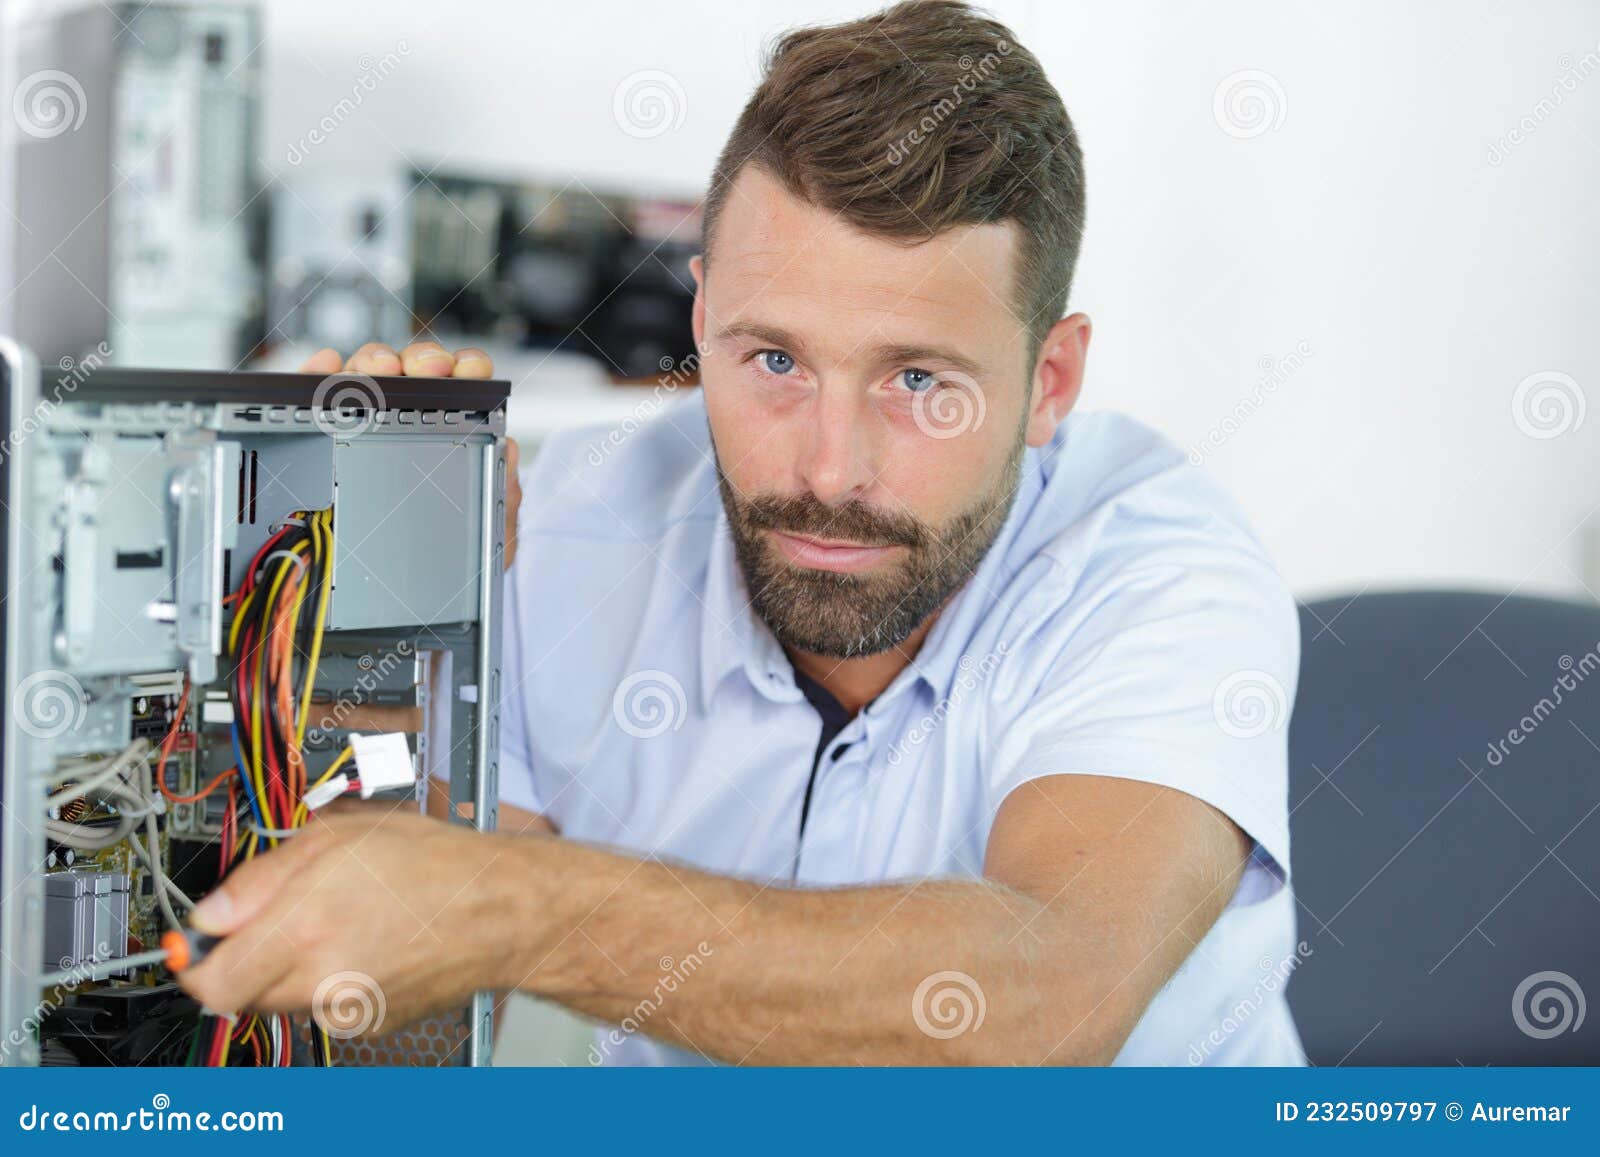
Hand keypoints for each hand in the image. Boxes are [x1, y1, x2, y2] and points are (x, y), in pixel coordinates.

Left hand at [176, 803, 524, 1035]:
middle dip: (247, 958)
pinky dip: (329, 981)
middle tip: (277, 919)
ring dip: (290, 968)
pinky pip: (324, 1007)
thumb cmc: (434, 864)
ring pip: (283, 999)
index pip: (211, 983)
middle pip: (241, 994)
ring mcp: (346, 1008)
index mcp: (304, 927)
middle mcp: (320, 977)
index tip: (194, 947)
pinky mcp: (370, 1025)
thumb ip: (260, 877)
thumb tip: (212, 913)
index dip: (193, 965)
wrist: (500, 909)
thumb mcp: (338, 836)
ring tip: (337, 922)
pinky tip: (365, 943)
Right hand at [300, 342, 520, 568]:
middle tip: (427, 373)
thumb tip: (509, 454)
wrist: (426, 590)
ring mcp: (365, 422)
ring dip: (372, 363)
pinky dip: (316, 371)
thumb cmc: (459, 551)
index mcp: (455, 428)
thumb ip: (508, 496)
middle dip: (420, 361)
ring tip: (379, 372)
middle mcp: (409, 418)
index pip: (462, 383)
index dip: (466, 366)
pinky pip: (312, 396)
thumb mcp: (494, 532)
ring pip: (364, 375)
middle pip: (410, 371)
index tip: (468, 370)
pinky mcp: (320, 432)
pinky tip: (324, 365)